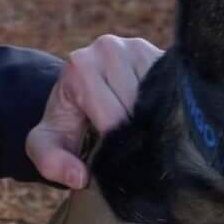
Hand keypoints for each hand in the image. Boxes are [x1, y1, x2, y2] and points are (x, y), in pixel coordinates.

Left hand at [26, 34, 163, 188]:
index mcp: (79, 67)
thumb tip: (80, 178)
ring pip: (159, 97)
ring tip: (147, 135)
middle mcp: (108, 48)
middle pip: (138, 106)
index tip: (119, 161)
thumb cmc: (65, 123)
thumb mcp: (47, 145)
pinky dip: (171, 107)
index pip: (112, 118)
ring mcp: (136, 46)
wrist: (77, 95)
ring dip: (156, 120)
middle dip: (138, 133)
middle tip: (136, 152)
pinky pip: (175, 86)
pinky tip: (162, 120)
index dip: (119, 146)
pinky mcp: (159, 52)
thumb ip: (51, 163)